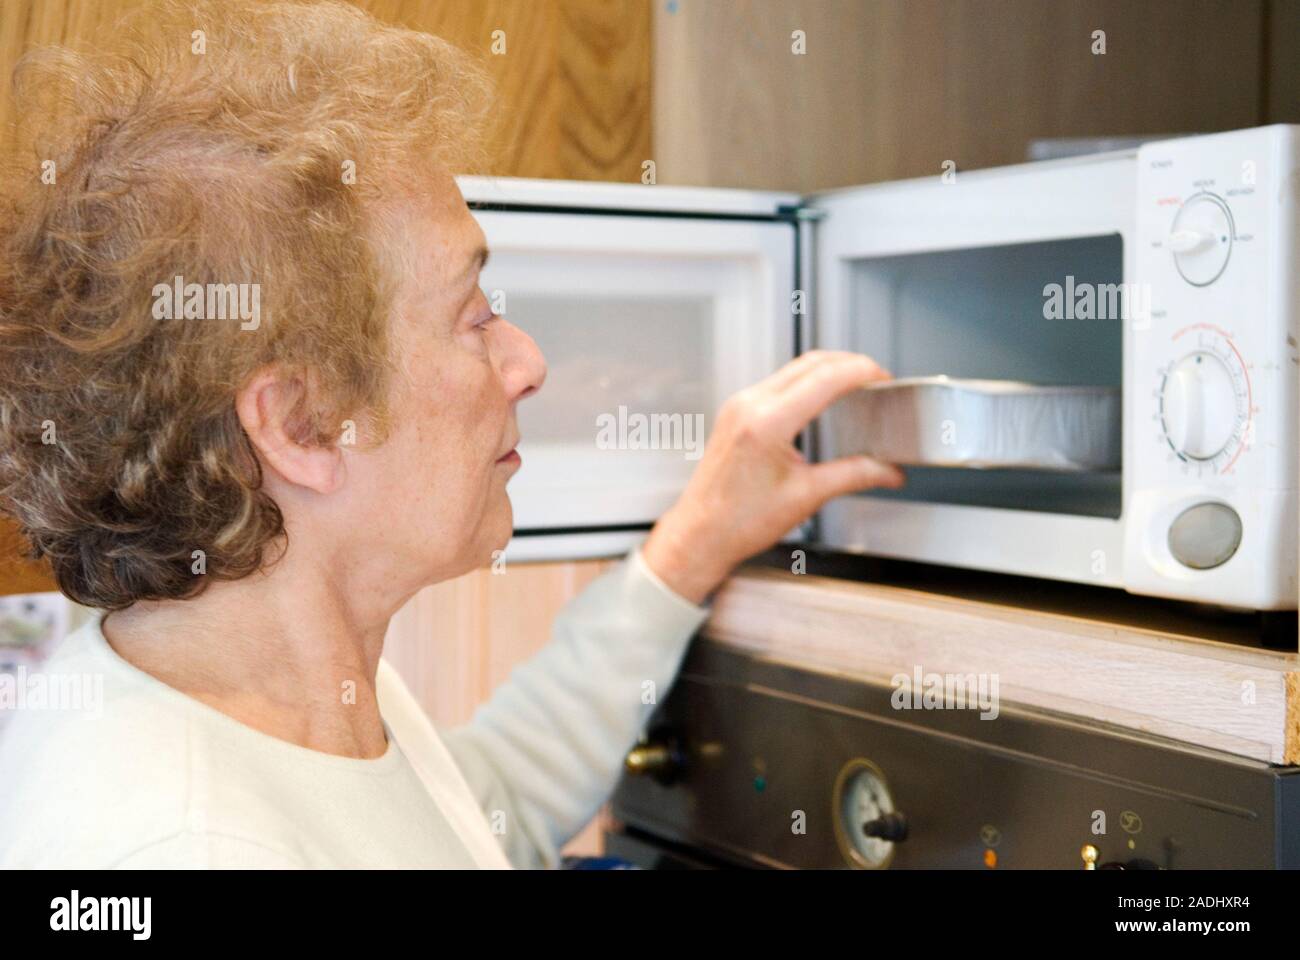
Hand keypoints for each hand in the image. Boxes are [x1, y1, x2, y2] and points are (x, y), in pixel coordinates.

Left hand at [641, 350, 904, 603]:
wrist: (700, 534)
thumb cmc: (738, 521)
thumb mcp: (807, 496)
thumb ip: (854, 475)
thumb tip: (887, 470)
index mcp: (767, 423)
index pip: (825, 378)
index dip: (861, 372)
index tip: (883, 377)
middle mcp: (749, 405)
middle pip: (811, 363)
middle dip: (849, 364)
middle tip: (876, 379)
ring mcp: (739, 405)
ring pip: (793, 368)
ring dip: (827, 369)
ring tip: (855, 385)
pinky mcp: (735, 411)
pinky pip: (778, 381)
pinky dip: (807, 380)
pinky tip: (823, 396)